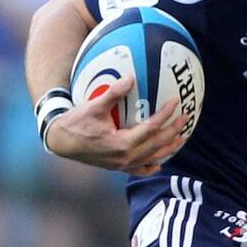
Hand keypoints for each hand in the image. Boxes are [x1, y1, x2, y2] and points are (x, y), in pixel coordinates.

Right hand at [47, 77, 186, 175]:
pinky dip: (151, 165)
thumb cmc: (75, 122)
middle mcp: (124, 158)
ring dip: (168, 148)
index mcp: (121, 143)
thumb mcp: (94, 105)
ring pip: (151, 158)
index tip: (175, 103)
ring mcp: (121, 165)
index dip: (165, 115)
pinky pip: (139, 169)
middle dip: (173, 132)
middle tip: (186, 118)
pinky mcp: (116, 167)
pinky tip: (159, 163)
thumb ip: (114, 93)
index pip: (151, 128)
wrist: (60, 141)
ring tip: (181, 139)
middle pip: (156, 145)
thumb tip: (131, 77)